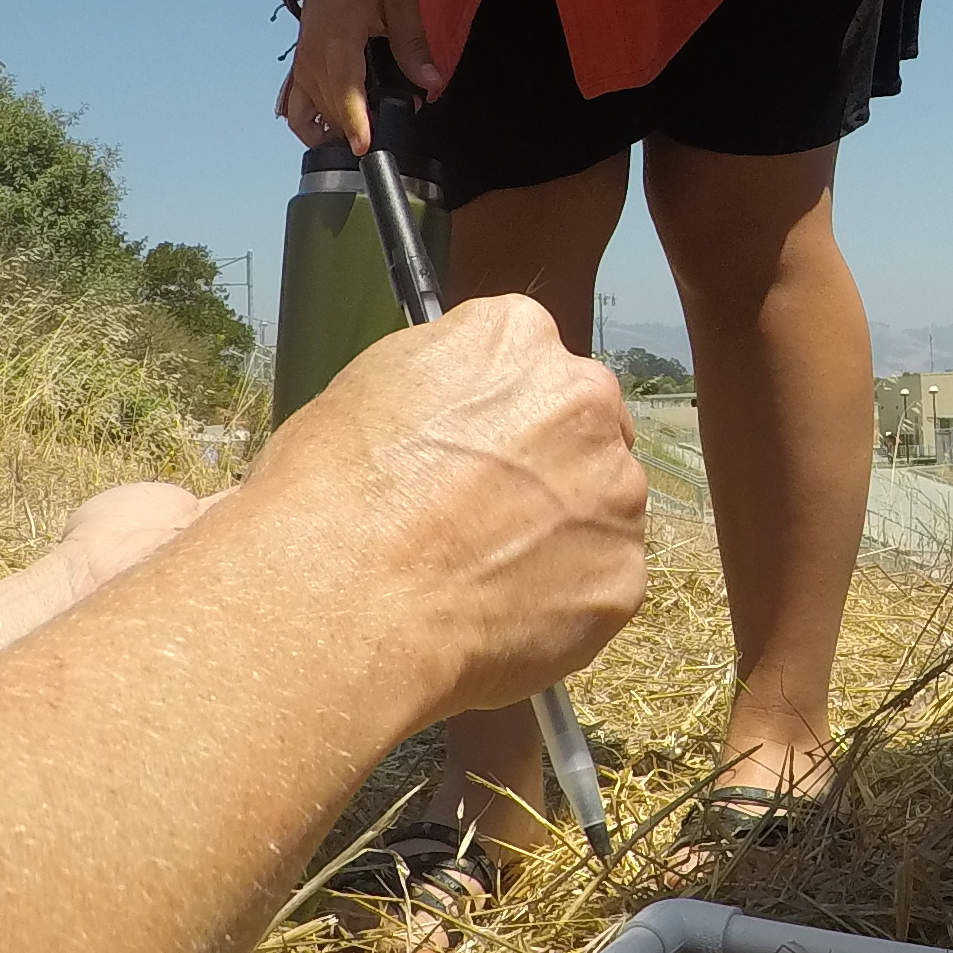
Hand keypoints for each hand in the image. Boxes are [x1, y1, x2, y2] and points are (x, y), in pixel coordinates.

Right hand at [240, 295, 646, 720]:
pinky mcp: (623, 573)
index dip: (498, 415)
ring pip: (600, 508)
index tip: (472, 452)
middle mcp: (583, 398)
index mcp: (516, 336)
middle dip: (546, 468)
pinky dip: (563, 602)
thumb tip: (456, 407)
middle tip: (480, 518)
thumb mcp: (365, 391)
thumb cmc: (329, 497)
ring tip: (481, 576)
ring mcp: (615, 489)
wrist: (343, 602)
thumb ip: (442, 383)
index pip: (529, 362)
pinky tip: (498, 615)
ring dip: (559, 535)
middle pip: (583, 429)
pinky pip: (601, 583)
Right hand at [275, 0, 432, 152]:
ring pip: (309, 111)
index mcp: (338, 37)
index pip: (344, 88)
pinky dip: (308, 120)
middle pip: (329, 107)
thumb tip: (431, 83)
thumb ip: (413, 45)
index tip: (363, 146)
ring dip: (333, 127)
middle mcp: (312, 55)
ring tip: (364, 133)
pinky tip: (330, 131)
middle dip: (358, 126)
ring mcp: (301, 61)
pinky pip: (294, 102)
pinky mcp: (299, 62)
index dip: (354, 120)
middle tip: (395, 124)